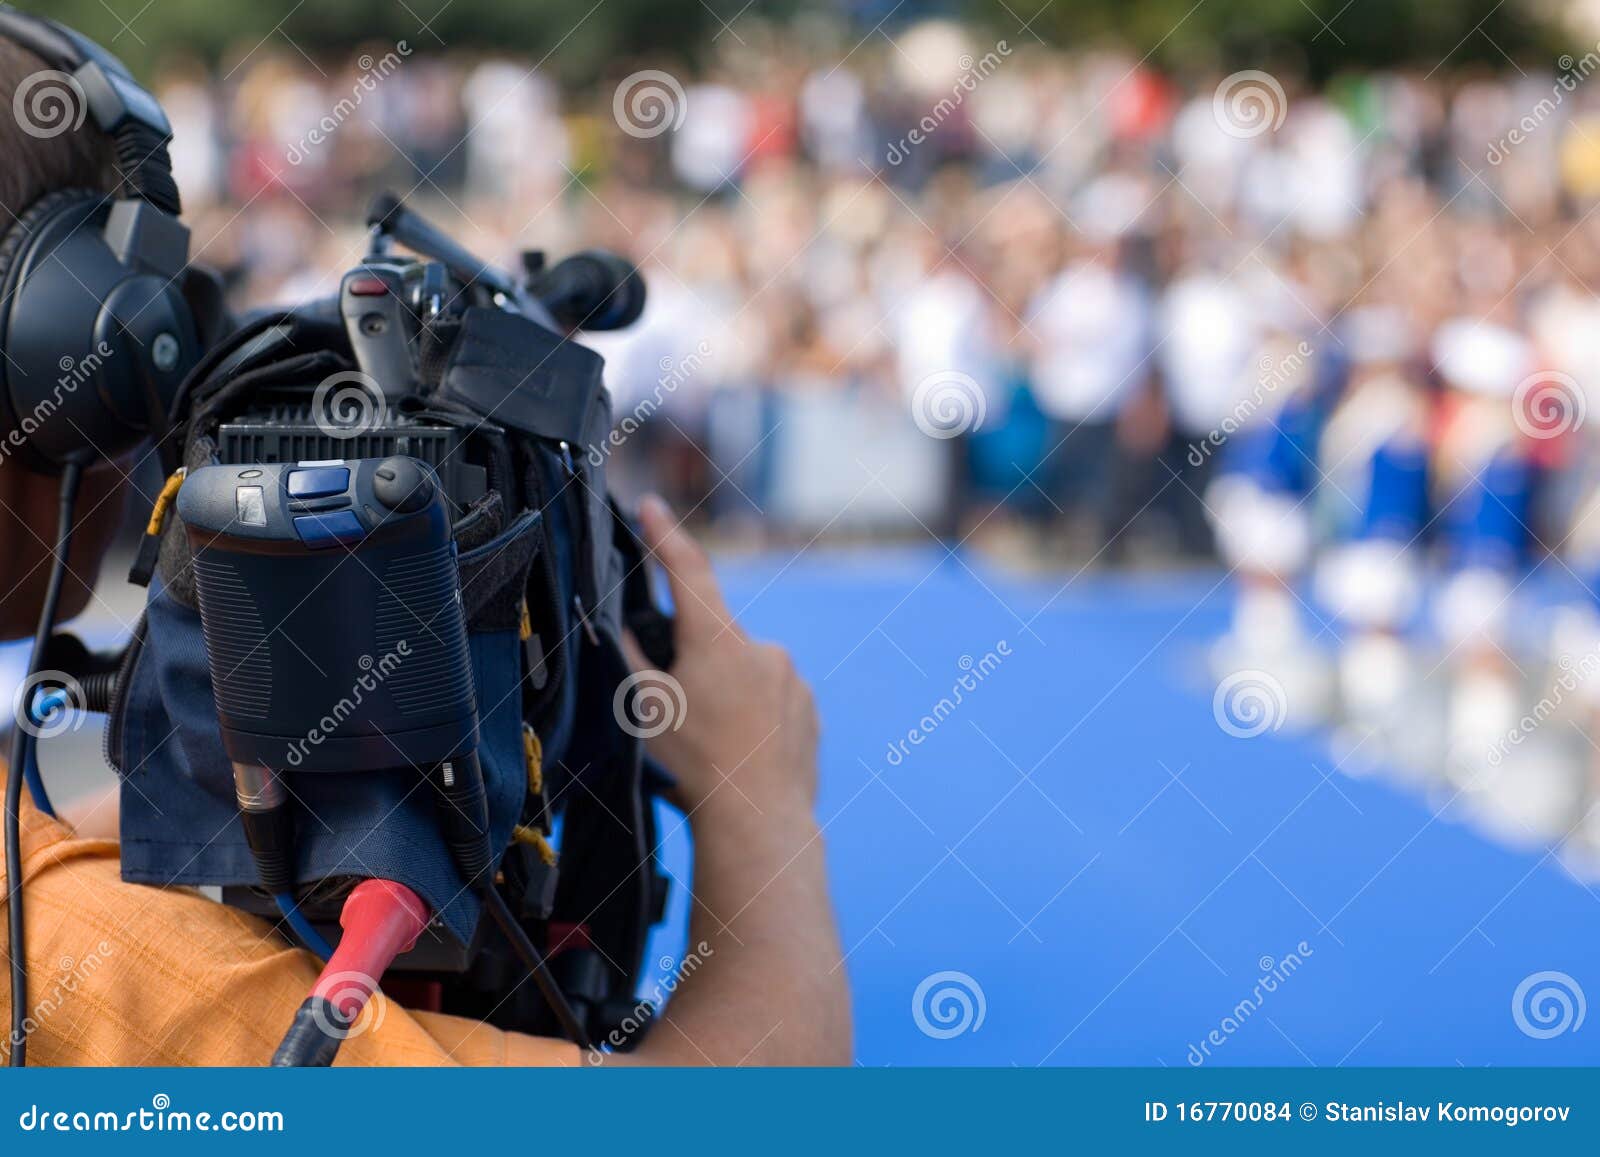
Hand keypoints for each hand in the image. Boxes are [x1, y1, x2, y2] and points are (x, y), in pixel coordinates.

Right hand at [621, 496, 818, 823]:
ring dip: (729, 697)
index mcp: (718, 640)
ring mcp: (792, 679)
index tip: (649, 506)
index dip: (663, 536)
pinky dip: (756, 720)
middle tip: (684, 716)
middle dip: (697, 666)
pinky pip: (774, 702)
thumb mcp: (647, 709)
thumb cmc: (697, 764)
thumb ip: (636, 660)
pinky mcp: (809, 710)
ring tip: (716, 747)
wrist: (758, 818)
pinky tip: (743, 756)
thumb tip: (629, 631)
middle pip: (716, 641)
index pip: (686, 571)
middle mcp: (762, 649)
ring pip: (747, 675)